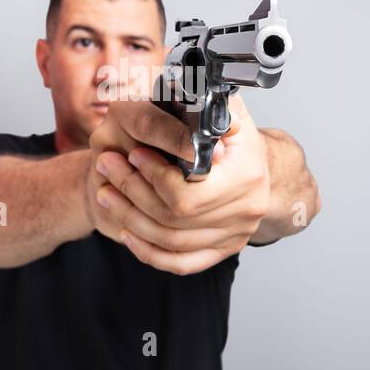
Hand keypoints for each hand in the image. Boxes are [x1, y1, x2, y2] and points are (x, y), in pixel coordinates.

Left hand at [92, 92, 269, 274]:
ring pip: (171, 242)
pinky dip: (150, 253)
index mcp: (245, 176)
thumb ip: (208, 106)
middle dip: (134, 193)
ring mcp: (235, 235)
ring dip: (131, 218)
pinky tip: (128, 234)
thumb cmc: (236, 135)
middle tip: (108, 167)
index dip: (153, 177)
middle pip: (173, 219)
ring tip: (107, 193)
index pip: (187, 193)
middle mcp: (244, 211)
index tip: (133, 155)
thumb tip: (191, 105)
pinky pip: (182, 263)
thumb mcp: (227, 110)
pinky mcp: (224, 250)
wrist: (262, 166)